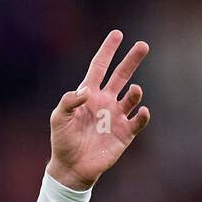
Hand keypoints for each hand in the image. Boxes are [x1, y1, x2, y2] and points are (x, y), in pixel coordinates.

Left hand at [47, 29, 150, 190]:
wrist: (71, 168)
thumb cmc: (63, 141)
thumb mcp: (58, 118)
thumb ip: (68, 101)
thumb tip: (86, 91)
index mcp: (89, 95)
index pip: (100, 67)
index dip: (107, 51)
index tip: (117, 34)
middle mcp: (106, 102)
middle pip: (121, 75)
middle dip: (131, 60)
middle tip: (143, 45)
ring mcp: (116, 117)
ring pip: (131, 97)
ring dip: (134, 92)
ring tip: (134, 89)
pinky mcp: (124, 134)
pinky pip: (137, 121)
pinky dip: (141, 115)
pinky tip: (141, 110)